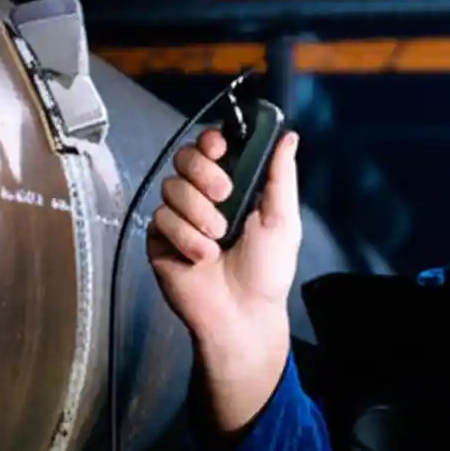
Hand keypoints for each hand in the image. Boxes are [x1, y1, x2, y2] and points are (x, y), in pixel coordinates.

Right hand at [147, 125, 301, 354]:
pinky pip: (161, 219)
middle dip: (202, 172)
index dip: (210, 140)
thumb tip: (289, 136)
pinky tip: (202, 257)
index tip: (219, 147)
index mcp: (231, 185)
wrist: (243, 313)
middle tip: (224, 195)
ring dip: (198, 213)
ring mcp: (178, 216)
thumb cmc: (268, 269)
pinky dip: (186, 237)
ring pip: (172, 188)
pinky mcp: (160, 239)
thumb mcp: (282, 220)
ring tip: (219, 239)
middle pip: (184, 158)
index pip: (210, 147)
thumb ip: (281, 177)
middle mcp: (201, 195)